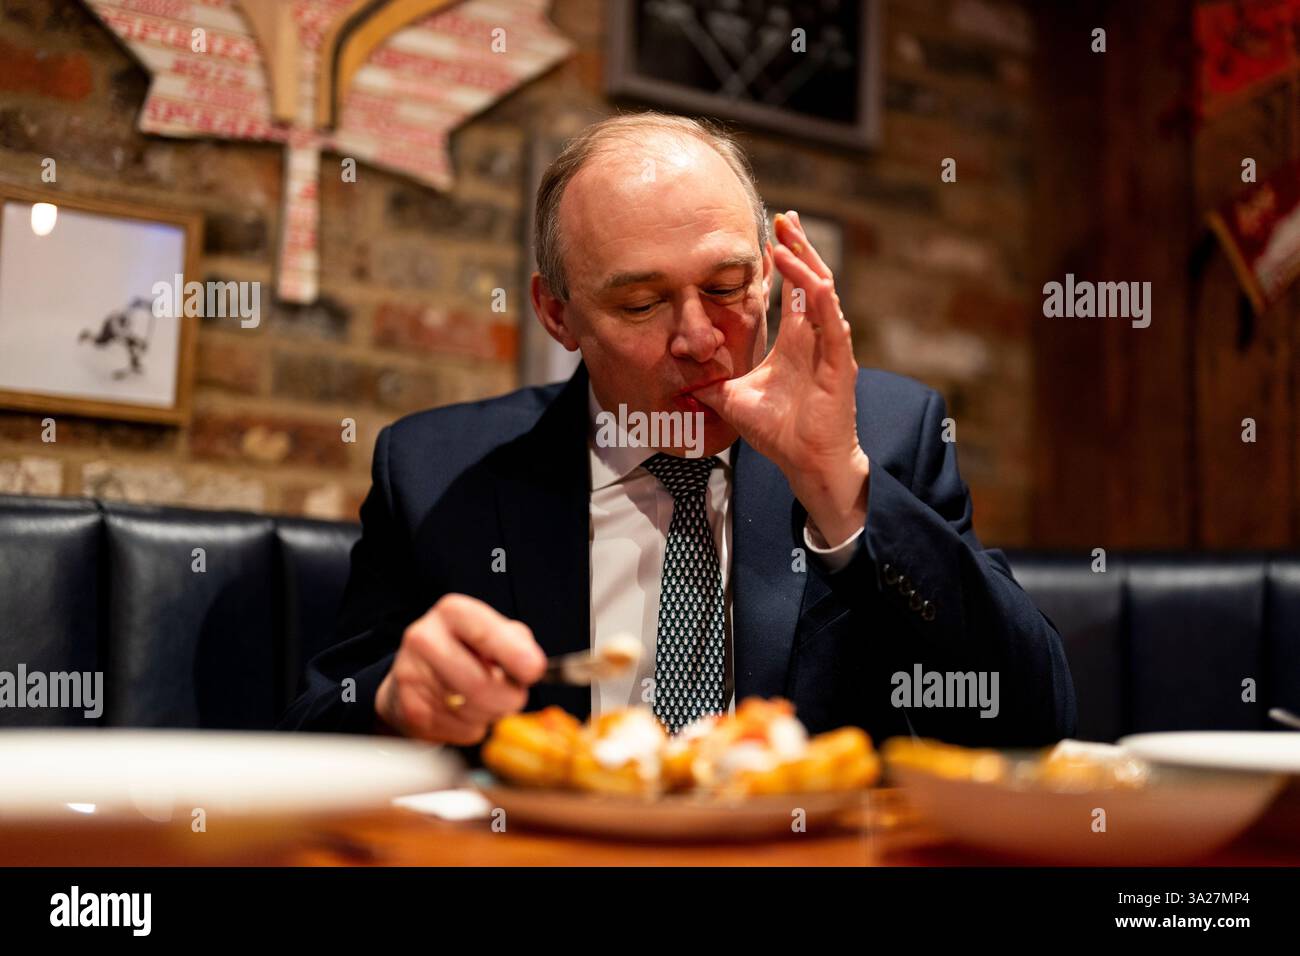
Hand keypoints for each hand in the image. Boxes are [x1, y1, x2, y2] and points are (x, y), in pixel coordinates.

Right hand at [375, 594, 546, 743]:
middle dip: (509, 697)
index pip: (486, 634)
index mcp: (452, 612)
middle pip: (481, 684)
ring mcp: (412, 676)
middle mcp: (425, 639)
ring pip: (474, 712)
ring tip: (484, 699)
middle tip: (514, 695)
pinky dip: (473, 727)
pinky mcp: (410, 710)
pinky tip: (463, 711)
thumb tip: (530, 666)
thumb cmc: (466, 650)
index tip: (533, 671)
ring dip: (492, 713)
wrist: (414, 675)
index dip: (515, 655)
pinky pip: (461, 730)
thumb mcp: (493, 631)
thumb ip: (517, 642)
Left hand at [694, 210, 869, 543]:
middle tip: (784, 217)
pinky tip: (810, 280)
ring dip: (806, 264)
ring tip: (788, 239)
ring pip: (823, 293)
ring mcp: (830, 348)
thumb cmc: (781, 433)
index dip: (783, 263)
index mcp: (795, 342)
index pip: (791, 292)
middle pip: (810, 280)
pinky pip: (832, 324)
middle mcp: (815, 338)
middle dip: (798, 247)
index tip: (769, 236)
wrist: (806, 462)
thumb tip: (682, 378)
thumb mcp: (734, 400)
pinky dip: (821, 300)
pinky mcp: (840, 364)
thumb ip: (712, 385)